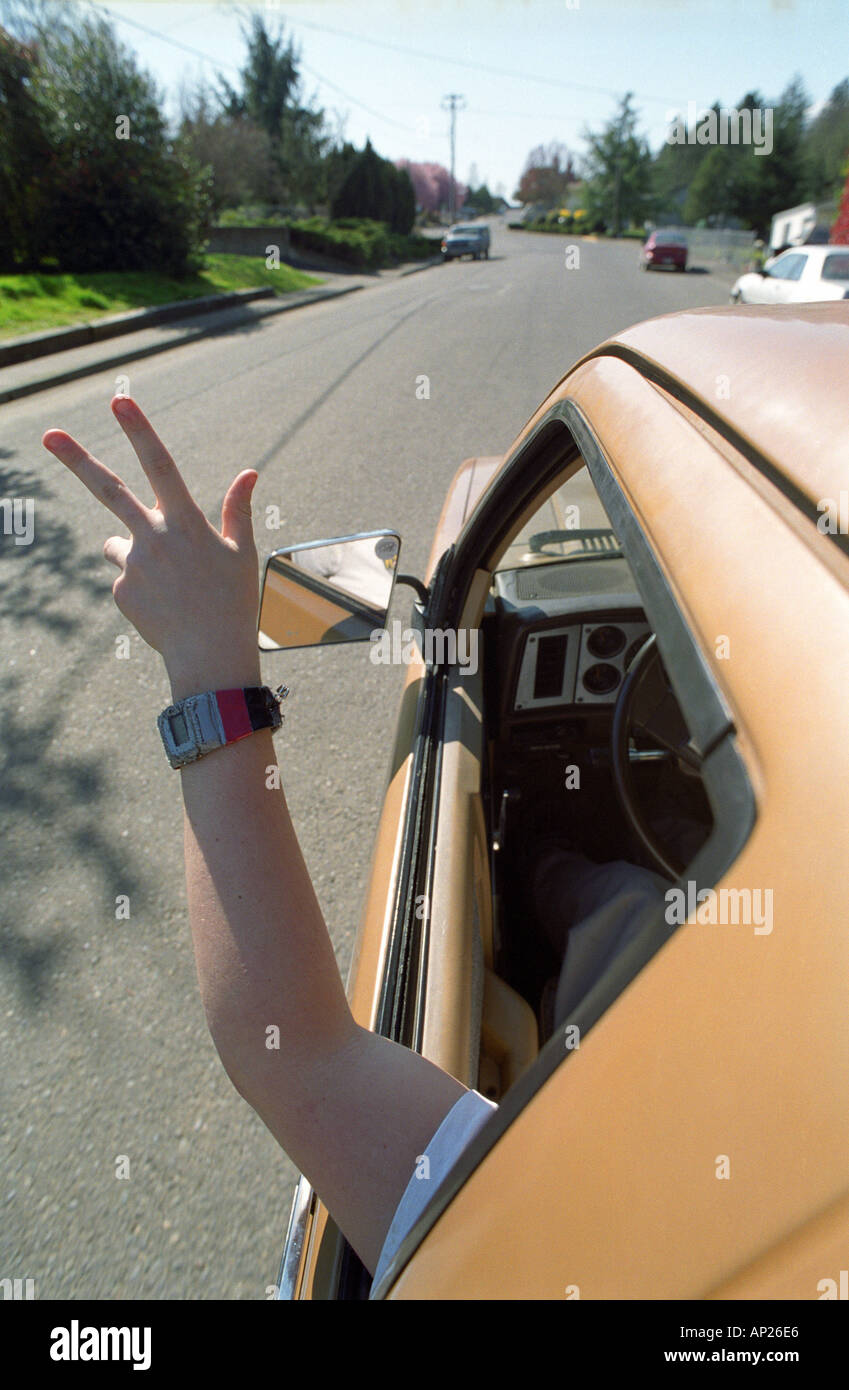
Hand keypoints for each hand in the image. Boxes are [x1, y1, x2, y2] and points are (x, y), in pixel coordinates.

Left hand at [43, 396, 261, 696]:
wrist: (210, 656)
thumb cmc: (233, 603)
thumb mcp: (241, 553)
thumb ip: (238, 510)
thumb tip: (250, 471)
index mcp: (187, 523)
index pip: (161, 466)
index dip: (140, 431)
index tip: (119, 402)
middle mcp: (155, 538)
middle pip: (109, 490)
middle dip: (77, 459)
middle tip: (50, 434)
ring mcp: (133, 565)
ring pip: (118, 544)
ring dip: (134, 553)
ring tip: (168, 586)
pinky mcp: (121, 590)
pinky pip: (124, 578)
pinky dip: (139, 588)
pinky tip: (162, 608)